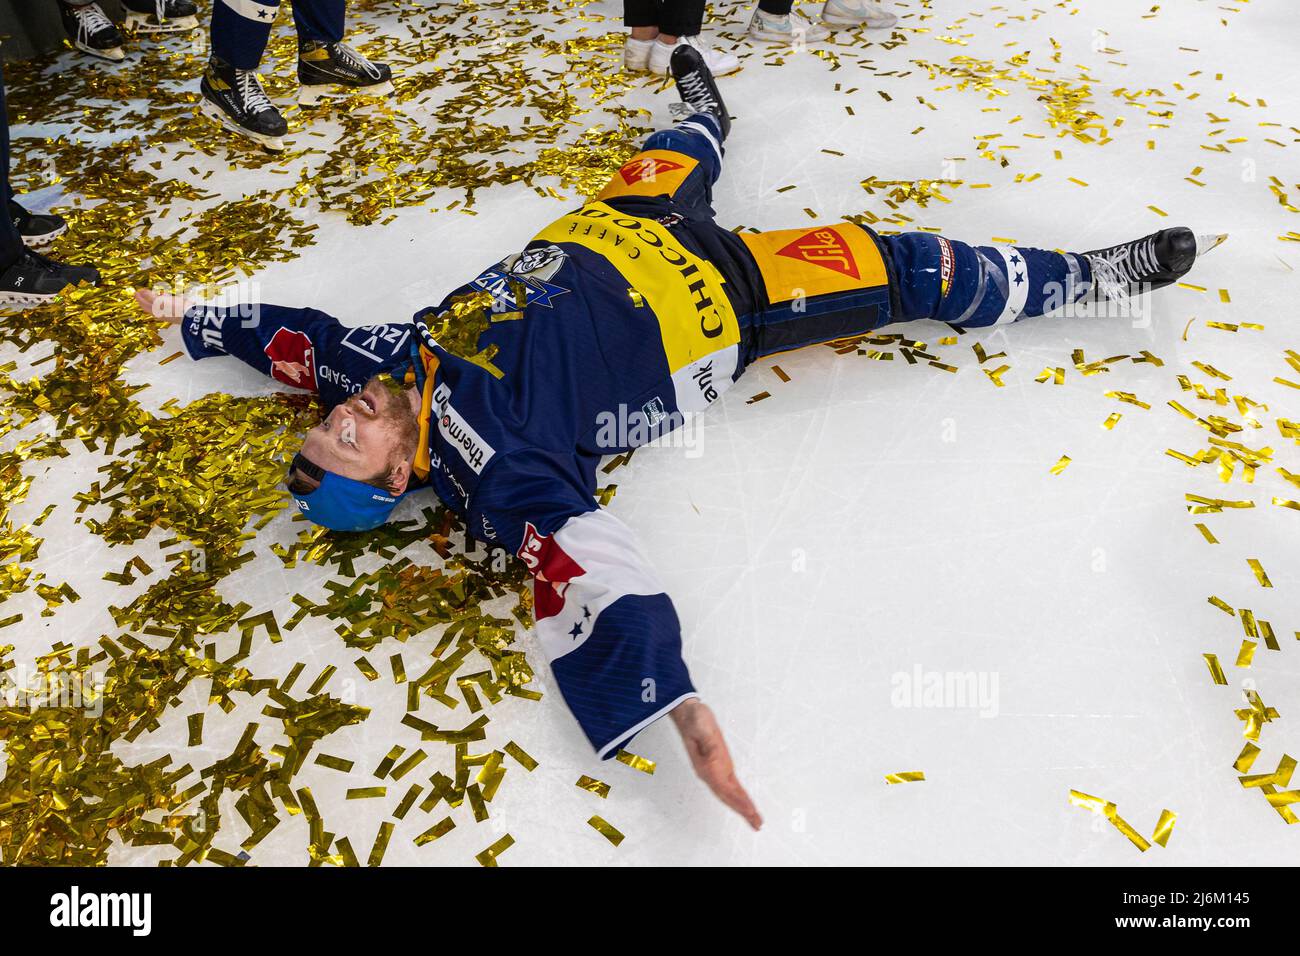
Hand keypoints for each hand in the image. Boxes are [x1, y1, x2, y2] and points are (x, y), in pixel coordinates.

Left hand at [134, 287, 191, 323]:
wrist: (189, 315)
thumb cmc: (173, 309)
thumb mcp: (158, 302)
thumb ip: (149, 296)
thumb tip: (142, 292)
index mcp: (154, 311)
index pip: (143, 304)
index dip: (139, 298)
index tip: (136, 291)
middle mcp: (160, 312)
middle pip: (150, 304)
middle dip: (145, 298)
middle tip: (142, 292)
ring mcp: (168, 310)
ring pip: (158, 303)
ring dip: (154, 297)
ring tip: (153, 292)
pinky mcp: (176, 308)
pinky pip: (166, 302)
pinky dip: (164, 297)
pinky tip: (165, 295)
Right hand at [670, 698, 761, 829]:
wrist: (688, 714)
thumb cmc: (695, 719)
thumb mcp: (700, 725)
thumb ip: (707, 741)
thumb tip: (714, 757)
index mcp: (707, 765)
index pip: (724, 787)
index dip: (737, 799)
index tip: (749, 810)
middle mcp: (710, 772)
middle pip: (728, 796)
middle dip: (742, 810)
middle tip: (757, 824)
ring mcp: (714, 770)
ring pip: (729, 794)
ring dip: (742, 808)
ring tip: (755, 820)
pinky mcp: (719, 766)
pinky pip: (729, 787)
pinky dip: (738, 798)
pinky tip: (745, 805)